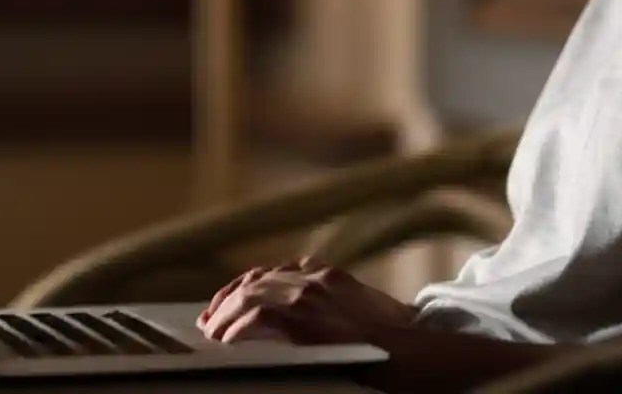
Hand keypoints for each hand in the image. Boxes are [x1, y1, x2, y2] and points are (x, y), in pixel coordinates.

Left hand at [195, 257, 416, 344]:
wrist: (411, 349)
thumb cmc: (397, 338)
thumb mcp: (368, 307)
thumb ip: (340, 303)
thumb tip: (323, 320)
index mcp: (327, 273)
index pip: (273, 272)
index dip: (245, 286)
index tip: (230, 301)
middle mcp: (314, 277)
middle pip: (256, 280)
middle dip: (228, 299)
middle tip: (210, 320)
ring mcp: (307, 294)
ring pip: (249, 295)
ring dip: (226, 315)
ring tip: (213, 334)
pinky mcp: (303, 317)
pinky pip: (256, 318)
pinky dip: (236, 328)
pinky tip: (226, 341)